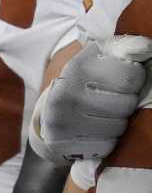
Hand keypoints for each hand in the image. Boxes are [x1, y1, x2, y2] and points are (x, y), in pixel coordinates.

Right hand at [32, 37, 151, 161]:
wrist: (50, 114)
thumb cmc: (83, 82)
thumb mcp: (97, 58)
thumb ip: (123, 49)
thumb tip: (146, 47)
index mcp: (77, 68)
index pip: (130, 77)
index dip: (135, 80)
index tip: (125, 80)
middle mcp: (66, 94)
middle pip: (126, 104)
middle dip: (126, 103)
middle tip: (114, 100)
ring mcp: (62, 121)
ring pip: (118, 127)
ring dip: (118, 123)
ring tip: (105, 116)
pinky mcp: (64, 145)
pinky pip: (106, 146)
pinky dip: (107, 140)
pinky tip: (96, 132)